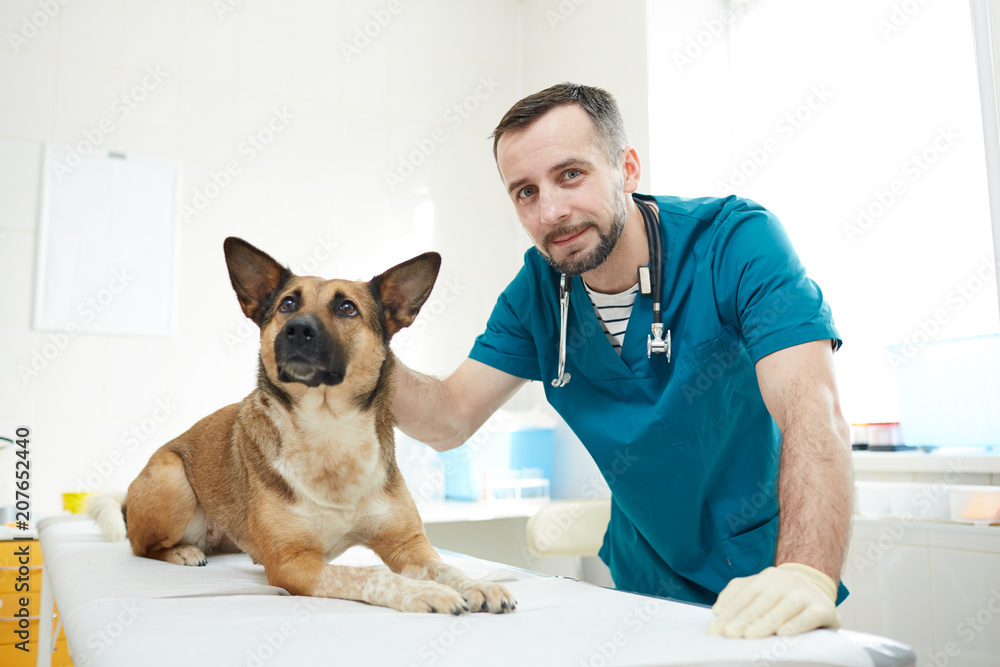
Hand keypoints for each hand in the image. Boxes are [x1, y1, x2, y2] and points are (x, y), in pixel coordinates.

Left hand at [707, 563, 840, 637]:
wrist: (820, 592)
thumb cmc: (783, 597)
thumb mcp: (760, 591)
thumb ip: (737, 596)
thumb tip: (718, 611)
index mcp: (767, 577)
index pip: (745, 596)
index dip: (729, 613)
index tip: (716, 630)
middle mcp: (786, 581)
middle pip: (761, 602)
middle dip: (744, 619)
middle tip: (730, 634)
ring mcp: (805, 593)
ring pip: (783, 608)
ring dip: (765, 623)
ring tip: (750, 635)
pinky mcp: (823, 607)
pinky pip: (808, 617)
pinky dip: (795, 625)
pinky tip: (782, 634)